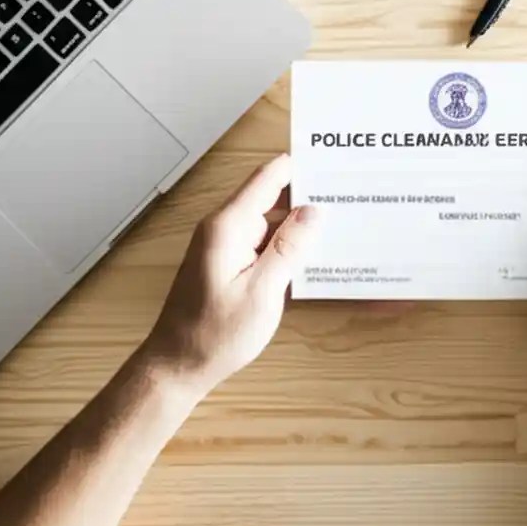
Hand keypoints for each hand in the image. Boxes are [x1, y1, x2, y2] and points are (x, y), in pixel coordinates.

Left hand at [141, 154, 319, 393]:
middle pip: (270, 195)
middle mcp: (223, 228)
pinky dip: (286, 243)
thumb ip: (288, 249)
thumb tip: (314, 211)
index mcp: (228, 227)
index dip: (300, 166)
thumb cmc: (216, 335)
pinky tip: (311, 252)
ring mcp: (223, 245)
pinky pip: (261, 241)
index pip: (268, 178)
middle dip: (306, 193)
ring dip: (299, 221)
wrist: (177, 365)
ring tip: (340, 220)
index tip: (333, 161)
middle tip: (349, 194)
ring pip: (269, 220)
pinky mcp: (227, 262)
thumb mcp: (261, 292)